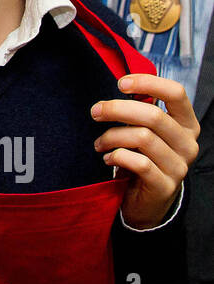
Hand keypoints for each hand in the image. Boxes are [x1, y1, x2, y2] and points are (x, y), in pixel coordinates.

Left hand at [92, 73, 199, 228]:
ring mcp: (179, 166)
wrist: (147, 201)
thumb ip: (140, 111)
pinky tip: (108, 158)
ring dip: (112, 136)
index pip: (176, 93)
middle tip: (95, 112)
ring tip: (99, 142)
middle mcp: (188, 143)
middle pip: (153, 115)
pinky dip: (117, 156)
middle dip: (117, 109)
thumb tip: (121, 85)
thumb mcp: (146, 131)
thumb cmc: (143, 157)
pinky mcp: (165, 185)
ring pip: (142, 137)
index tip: (121, 83)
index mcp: (186, 124)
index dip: (148, 82)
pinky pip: (138, 163)